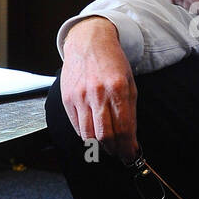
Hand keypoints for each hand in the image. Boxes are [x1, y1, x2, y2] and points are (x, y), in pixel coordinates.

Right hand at [60, 17, 138, 161]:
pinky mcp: (67, 98)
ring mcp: (79, 97)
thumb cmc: (112, 62)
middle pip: (105, 136)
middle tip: (120, 154)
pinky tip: (94, 136)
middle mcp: (97, 94)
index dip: (128, 147)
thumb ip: (130, 111)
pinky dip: (86, 136)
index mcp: (117, 89)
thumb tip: (131, 138)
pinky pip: (76, 126)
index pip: (123, 128)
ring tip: (108, 147)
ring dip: (100, 147)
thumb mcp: (129, 83)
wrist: (88, 42)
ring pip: (88, 135)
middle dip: (114, 150)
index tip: (131, 155)